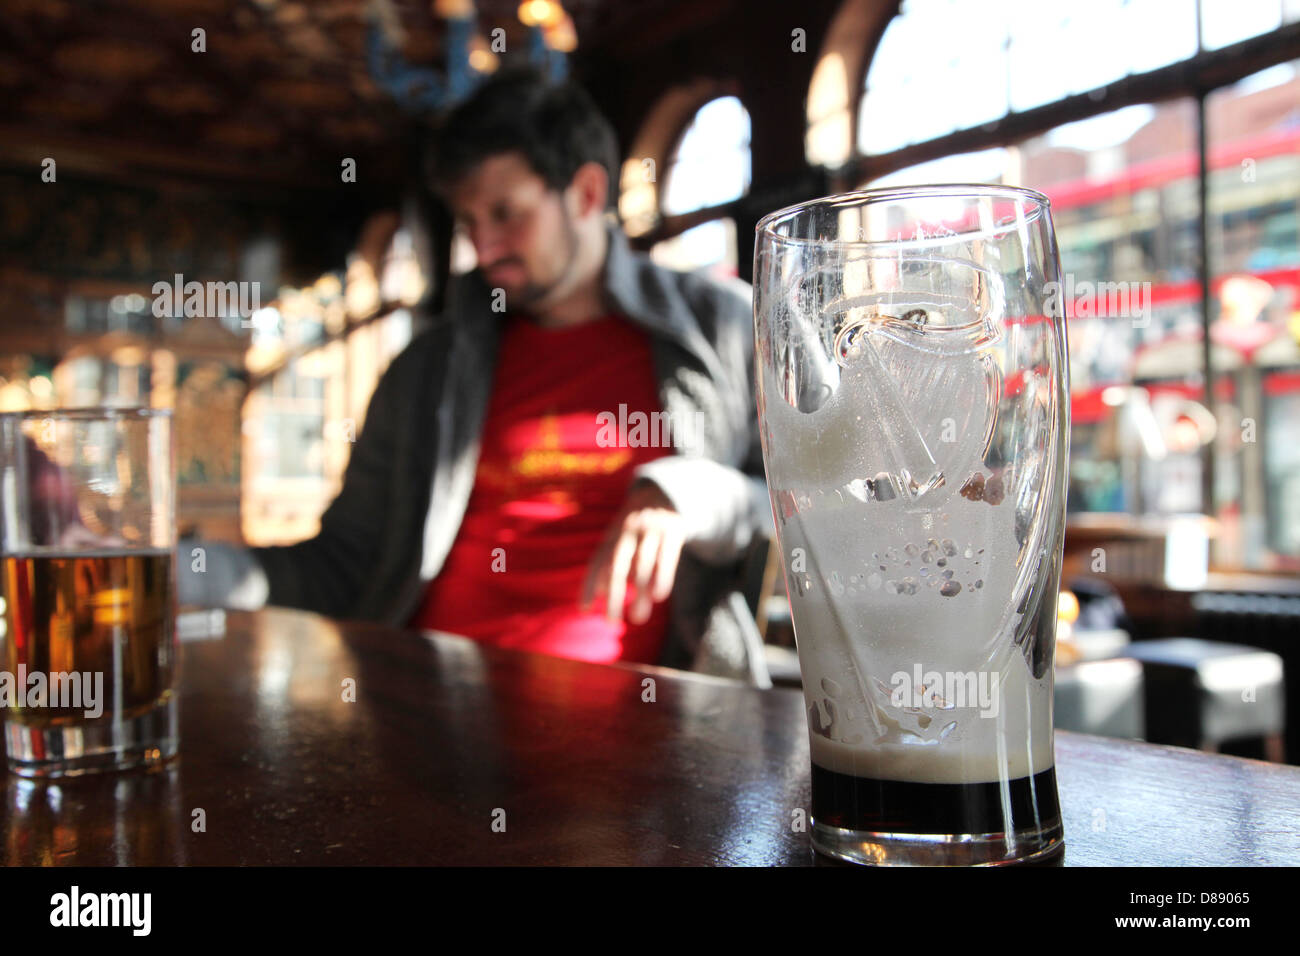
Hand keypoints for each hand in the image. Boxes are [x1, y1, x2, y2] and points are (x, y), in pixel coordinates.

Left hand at [580, 482, 685, 624]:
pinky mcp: (673, 531)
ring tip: (638, 618)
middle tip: (611, 621)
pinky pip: (666, 558)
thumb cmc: (640, 527)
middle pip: (617, 567)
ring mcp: (651, 530)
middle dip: (612, 595)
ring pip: (643, 566)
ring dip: (640, 594)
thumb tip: (600, 592)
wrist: (668, 491)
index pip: (597, 562)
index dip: (588, 585)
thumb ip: (611, 560)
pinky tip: (658, 597)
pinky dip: (662, 577)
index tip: (584, 610)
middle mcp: (629, 532)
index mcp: (613, 534)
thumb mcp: (623, 536)